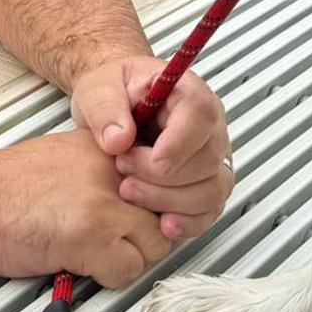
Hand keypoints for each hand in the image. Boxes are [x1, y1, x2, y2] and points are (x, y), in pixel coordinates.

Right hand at [0, 131, 172, 288]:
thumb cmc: (4, 184)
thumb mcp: (66, 158)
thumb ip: (105, 173)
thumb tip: (138, 199)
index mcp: (108, 147)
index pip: (164, 180)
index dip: (151, 208)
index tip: (133, 219)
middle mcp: (112, 169)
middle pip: (166, 214)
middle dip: (143, 236)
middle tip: (112, 242)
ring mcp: (103, 202)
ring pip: (155, 245)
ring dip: (127, 258)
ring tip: (92, 252)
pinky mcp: (89, 236)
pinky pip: (127, 271)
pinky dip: (106, 278)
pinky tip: (78, 264)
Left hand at [69, 56, 232, 240]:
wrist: (114, 104)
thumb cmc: (114, 90)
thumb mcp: (98, 88)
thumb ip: (105, 108)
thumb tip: (118, 139)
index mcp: (186, 92)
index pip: (201, 115)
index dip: (178, 144)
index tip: (151, 160)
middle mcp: (207, 126)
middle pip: (207, 160)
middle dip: (162, 177)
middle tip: (123, 167)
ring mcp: (210, 157)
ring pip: (212, 190)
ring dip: (170, 201)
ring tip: (131, 191)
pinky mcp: (205, 184)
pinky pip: (210, 210)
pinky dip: (188, 222)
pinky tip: (162, 224)